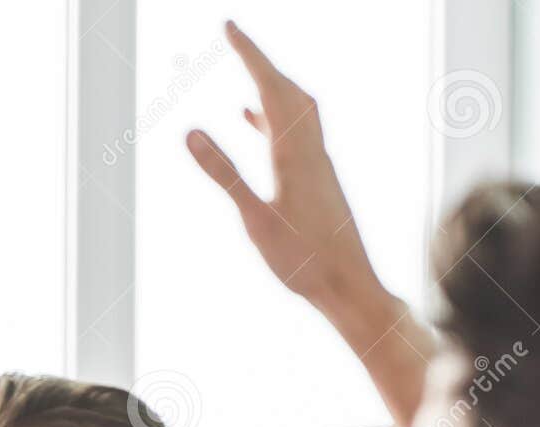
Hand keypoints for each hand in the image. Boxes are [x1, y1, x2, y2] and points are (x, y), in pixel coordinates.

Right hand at [186, 22, 383, 312]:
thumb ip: (224, 174)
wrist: (349, 286)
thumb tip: (190, 132)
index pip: (269, 89)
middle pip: (286, 89)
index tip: (228, 27)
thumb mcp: (255, 219)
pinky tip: (254, 123)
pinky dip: (273, 117)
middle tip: (233, 36)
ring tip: (246, 68)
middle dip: (259, 60)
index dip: (249, 54)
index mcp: (294, 153)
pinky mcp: (318, 178)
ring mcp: (317, 163)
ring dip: (271, 84)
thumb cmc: (303, 261)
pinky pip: (296, 133)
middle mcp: (310, 149)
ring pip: (296, 108)